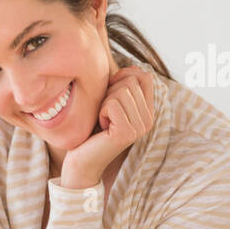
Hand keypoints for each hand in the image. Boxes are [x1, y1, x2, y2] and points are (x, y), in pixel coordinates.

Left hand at [58, 66, 156, 188]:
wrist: (80, 161)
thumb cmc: (91, 131)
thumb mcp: (109, 103)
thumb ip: (122, 86)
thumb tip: (134, 67)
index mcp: (148, 111)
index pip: (145, 77)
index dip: (124, 76)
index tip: (109, 92)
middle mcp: (148, 120)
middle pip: (131, 81)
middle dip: (110, 91)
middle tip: (104, 113)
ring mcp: (140, 127)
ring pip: (122, 91)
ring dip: (104, 102)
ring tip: (103, 121)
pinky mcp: (127, 132)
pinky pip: (112, 103)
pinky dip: (100, 111)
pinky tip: (101, 127)